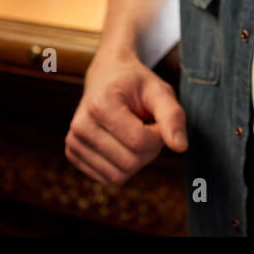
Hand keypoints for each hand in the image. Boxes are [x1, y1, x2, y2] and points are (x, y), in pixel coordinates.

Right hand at [65, 44, 187, 185]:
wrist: (106, 75)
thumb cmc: (136, 83)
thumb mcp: (159, 91)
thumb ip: (173, 116)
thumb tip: (181, 148)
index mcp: (100, 105)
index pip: (140, 142)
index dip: (158, 136)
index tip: (156, 119)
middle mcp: (80, 126)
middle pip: (129, 163)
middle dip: (149, 150)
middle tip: (147, 126)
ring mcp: (73, 142)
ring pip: (119, 176)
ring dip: (137, 159)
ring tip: (134, 132)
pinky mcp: (73, 154)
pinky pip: (108, 178)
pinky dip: (122, 165)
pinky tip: (121, 142)